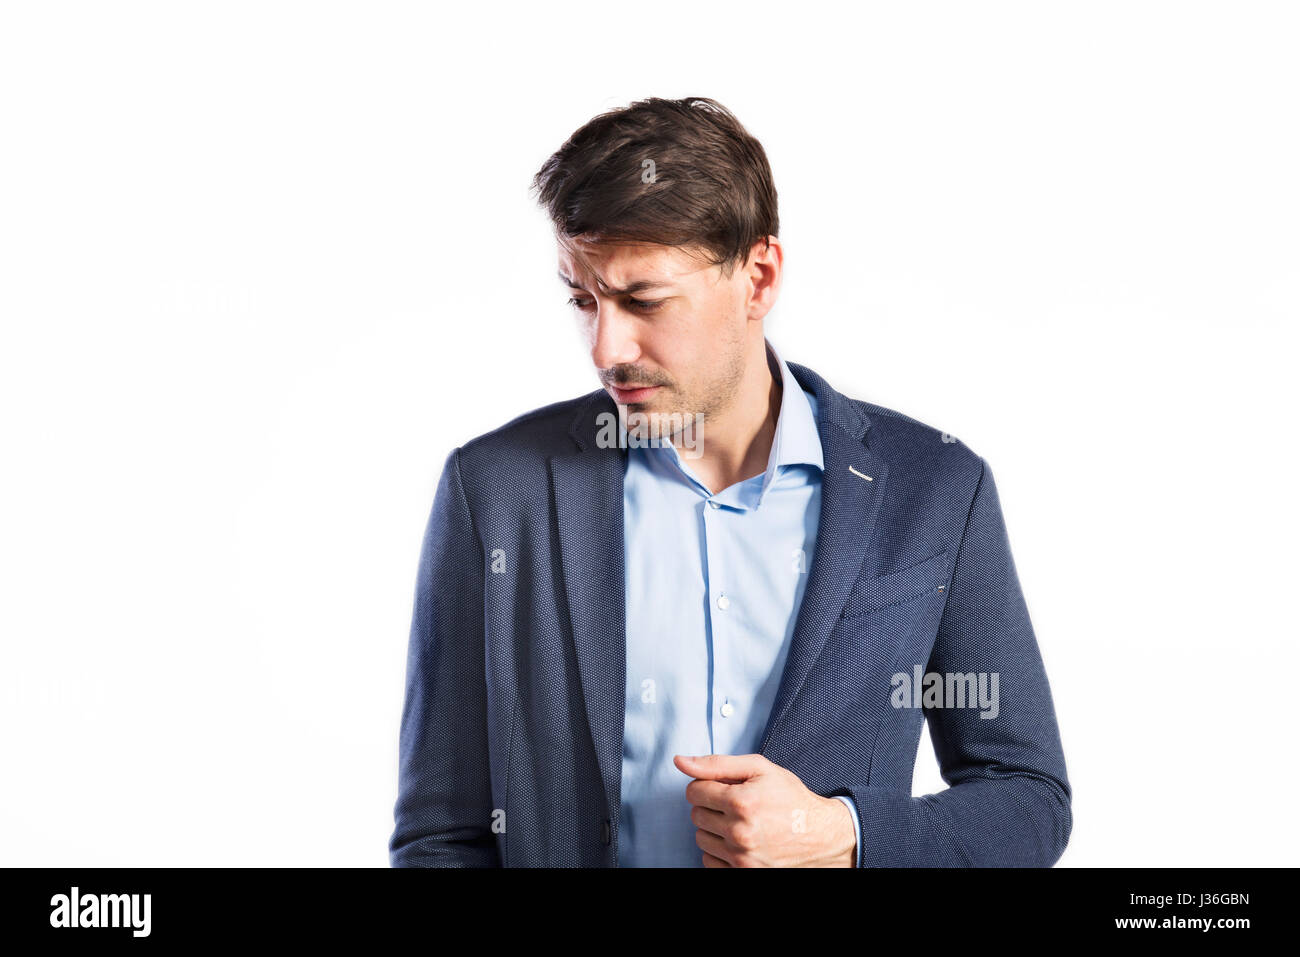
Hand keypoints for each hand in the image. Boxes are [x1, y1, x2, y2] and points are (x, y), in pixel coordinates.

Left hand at [674, 753, 855, 867]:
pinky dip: (719, 850)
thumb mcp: (760, 769)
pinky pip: (709, 860)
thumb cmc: (791, 799)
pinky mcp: (743, 874)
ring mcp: (741, 857)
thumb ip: (717, 764)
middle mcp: (739, 832)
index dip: (707, 786)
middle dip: (710, 806)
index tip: (723, 788)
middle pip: (695, 815)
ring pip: (701, 838)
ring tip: (739, 823)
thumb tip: (680, 761)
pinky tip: (739, 841)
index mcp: (741, 802)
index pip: (694, 791)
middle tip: (735, 805)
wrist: (821, 836)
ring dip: (714, 829)